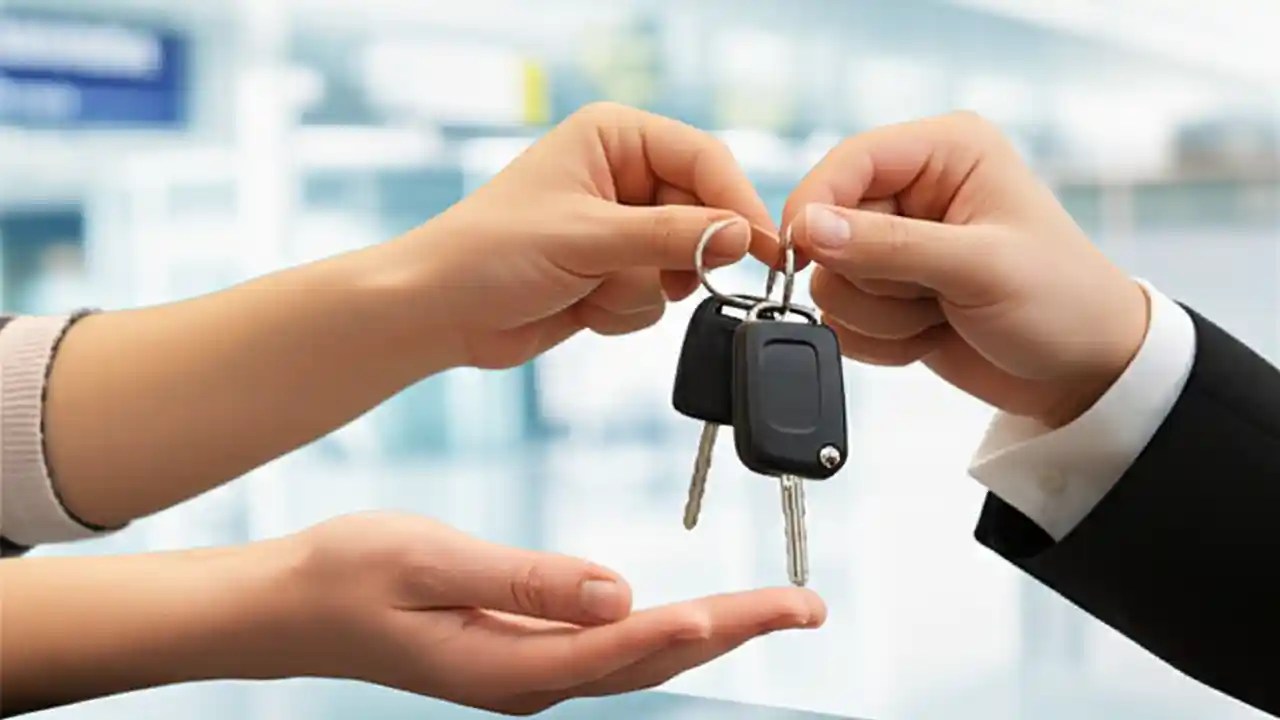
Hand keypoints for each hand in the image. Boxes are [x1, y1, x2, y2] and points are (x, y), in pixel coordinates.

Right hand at [280, 512, 824, 714]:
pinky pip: (605, 647)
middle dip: (734, 632)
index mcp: (509, 666)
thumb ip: (526, 579)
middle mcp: (527, 681)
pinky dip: (660, 630)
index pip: (628, 646)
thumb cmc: (348, 576)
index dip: (704, 627)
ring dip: (707, 632)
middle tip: (807, 607)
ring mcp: (523, 672)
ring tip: (774, 611)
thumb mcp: (431, 561)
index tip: (771, 609)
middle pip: (650, 658)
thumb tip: (618, 592)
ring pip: (635, 656)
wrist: (289, 608)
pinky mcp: (517, 654)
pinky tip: (690, 620)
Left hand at [377, 101, 778, 369]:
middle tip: (650, 274)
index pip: (704, 158)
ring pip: (682, 265)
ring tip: (589, 286)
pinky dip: (625, 310)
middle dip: (677, 257)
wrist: (439, 314)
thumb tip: (741, 236)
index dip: (737, 203)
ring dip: (640, 289)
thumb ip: (670, 236)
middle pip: (703, 215)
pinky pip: (658, 297)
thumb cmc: (489, 253)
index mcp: (615, 137)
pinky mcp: (615, 272)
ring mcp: (621, 228)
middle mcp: (623, 175)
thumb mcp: (587, 238)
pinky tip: (582, 304)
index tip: (765, 249)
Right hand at [783, 112, 1148, 426]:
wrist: (1084, 374)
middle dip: (874, 279)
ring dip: (883, 315)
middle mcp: (915, 192)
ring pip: (831, 282)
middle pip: (829, 230)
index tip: (804, 255)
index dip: (816, 205)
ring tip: (941, 313)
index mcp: (945, 152)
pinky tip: (931, 332)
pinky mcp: (889, 294)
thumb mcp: (980, 267)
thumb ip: (889, 247)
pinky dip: (883, 340)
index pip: (848, 162)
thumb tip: (810, 227)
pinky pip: (842, 320)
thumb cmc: (1062, 301)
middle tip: (933, 294)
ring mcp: (898, 246)